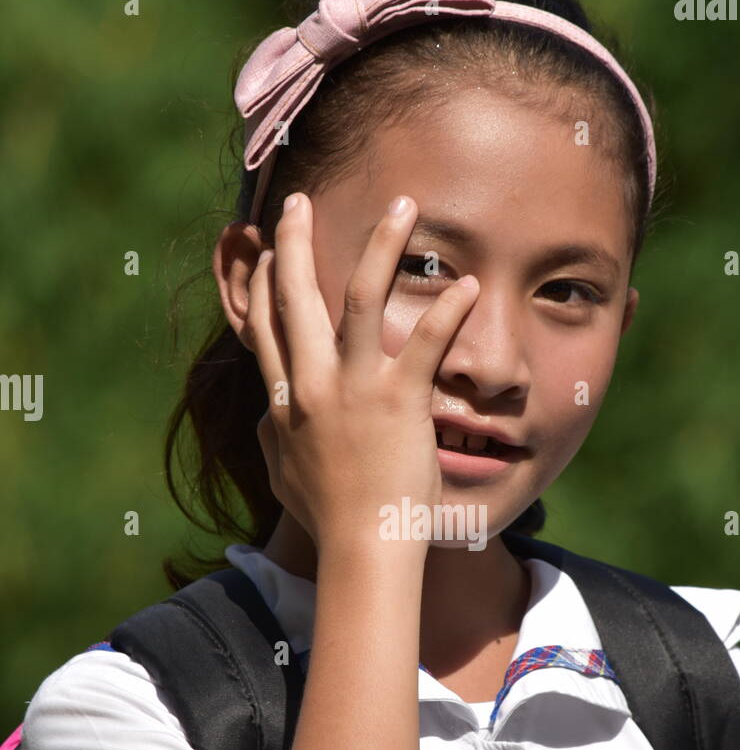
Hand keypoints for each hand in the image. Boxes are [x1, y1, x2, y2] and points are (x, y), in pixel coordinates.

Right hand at [244, 193, 478, 552]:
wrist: (362, 549)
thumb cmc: (329, 520)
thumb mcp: (282, 476)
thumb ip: (271, 441)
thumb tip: (263, 421)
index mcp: (286, 402)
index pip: (265, 327)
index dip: (263, 282)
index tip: (266, 249)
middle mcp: (312, 385)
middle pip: (297, 296)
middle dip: (295, 241)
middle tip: (299, 200)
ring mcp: (354, 389)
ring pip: (359, 297)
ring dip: (382, 245)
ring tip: (404, 205)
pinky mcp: (399, 402)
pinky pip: (424, 343)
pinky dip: (448, 311)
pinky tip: (467, 284)